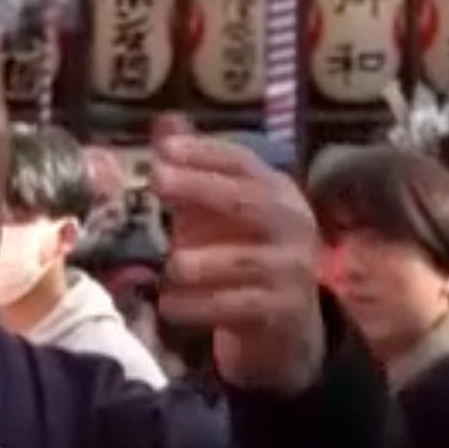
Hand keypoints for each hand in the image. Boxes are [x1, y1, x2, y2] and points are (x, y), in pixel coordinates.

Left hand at [148, 116, 325, 394]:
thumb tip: (164, 121)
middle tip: (156, 179)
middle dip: (201, 188)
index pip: (243, 162)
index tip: (163, 147)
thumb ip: (192, 171)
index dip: (204, 152)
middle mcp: (292, 224)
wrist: (284, 326)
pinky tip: (169, 305)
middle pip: (248, 201)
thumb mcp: (214, 213)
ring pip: (242, 261)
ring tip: (170, 266)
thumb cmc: (239, 256)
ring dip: (199, 262)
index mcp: (276, 192)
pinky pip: (236, 306)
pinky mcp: (282, 311)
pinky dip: (198, 306)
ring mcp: (292, 269)